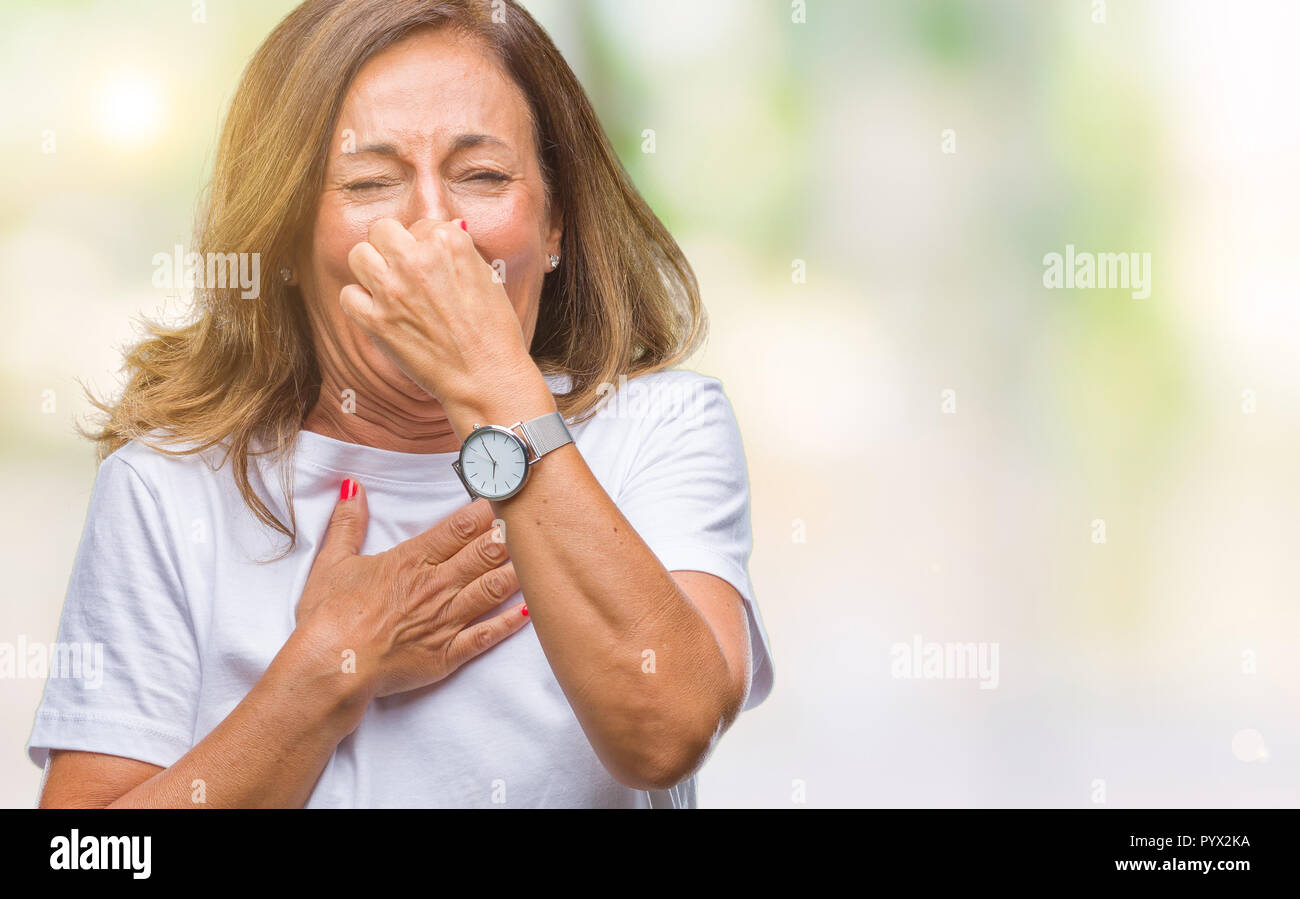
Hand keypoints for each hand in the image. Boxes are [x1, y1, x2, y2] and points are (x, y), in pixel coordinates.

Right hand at [294, 480, 529, 699]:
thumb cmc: (327, 617)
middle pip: (484, 553)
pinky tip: (529, 610)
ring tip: (541, 556)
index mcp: (411, 561)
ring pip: (492, 589)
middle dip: (511, 535)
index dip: (486, 509)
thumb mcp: (332, 562)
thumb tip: (351, 488)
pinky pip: (486, 636)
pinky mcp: (447, 654)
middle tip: (532, 519)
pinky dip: (509, 623)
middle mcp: (435, 586)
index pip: (459, 528)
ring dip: (517, 571)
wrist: (329, 667)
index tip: (504, 495)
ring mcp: (445, 621)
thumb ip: (347, 523)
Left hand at [340, 217, 533, 408]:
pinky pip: (348, 295)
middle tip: (404, 269)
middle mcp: (416, 260)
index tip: (434, 266)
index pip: (420, 225)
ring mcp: (392, 290)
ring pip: (358, 255)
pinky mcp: (376, 321)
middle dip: (391, 247)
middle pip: (381, 231)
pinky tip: (379, 312)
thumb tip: (438, 233)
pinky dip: (360, 303)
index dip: (425, 245)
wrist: (487, 377)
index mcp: (448, 242)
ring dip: (371, 268)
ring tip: (388, 287)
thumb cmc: (494, 331)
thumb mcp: (488, 277)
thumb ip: (458, 250)